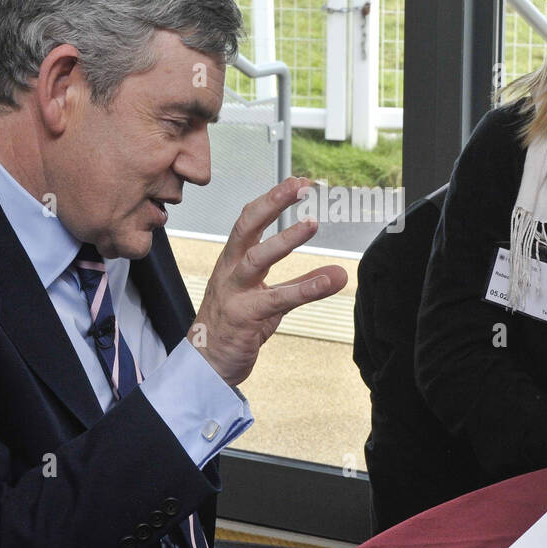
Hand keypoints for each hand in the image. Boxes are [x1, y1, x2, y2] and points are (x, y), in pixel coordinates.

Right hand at [191, 177, 348, 386]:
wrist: (207, 365)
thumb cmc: (234, 326)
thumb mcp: (270, 300)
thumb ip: (303, 284)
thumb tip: (339, 272)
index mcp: (234, 261)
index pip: (250, 221)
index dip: (272, 200)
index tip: (298, 183)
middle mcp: (230, 271)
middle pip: (246, 228)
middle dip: (271, 203)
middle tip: (299, 186)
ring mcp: (234, 294)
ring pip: (257, 259)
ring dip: (285, 239)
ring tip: (312, 223)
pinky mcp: (243, 317)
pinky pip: (277, 299)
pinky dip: (306, 288)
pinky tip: (330, 281)